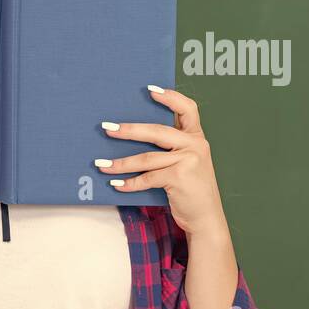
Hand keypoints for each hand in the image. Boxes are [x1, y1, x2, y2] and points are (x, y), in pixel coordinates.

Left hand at [98, 86, 227, 238]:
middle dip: (129, 130)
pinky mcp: (179, 178)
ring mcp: (188, 161)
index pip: (188, 108)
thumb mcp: (189, 163)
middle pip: (157, 131)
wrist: (207, 218)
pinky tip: (116, 185)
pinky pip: (148, 178)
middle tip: (107, 128)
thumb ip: (173, 148)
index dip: (170, 97)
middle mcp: (195, 145)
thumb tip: (135, 136)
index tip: (150, 90)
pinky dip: (130, 183)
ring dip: (121, 162)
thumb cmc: (192, 190)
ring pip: (147, 157)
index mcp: (197, 138)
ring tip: (101, 163)